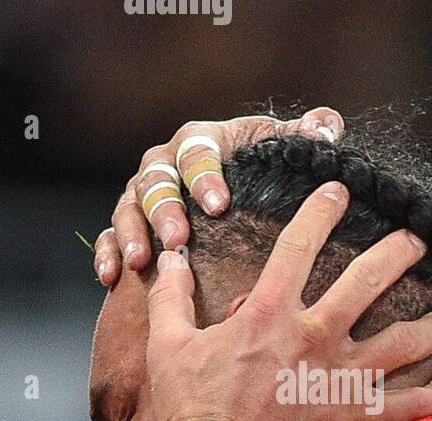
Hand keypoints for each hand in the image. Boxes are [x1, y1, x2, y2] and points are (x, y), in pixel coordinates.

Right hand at [93, 108, 344, 284]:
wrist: (228, 202)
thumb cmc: (257, 176)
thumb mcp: (282, 153)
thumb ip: (307, 137)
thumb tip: (325, 132)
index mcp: (201, 142)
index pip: (197, 152)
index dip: (205, 177)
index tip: (219, 205)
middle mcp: (164, 165)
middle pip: (155, 182)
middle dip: (164, 211)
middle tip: (177, 239)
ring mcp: (139, 197)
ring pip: (126, 209)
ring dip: (132, 234)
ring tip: (142, 261)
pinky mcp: (123, 226)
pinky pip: (107, 237)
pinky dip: (107, 255)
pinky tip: (112, 277)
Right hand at [145, 181, 431, 420]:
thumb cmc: (190, 409)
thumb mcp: (168, 347)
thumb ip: (170, 299)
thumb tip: (170, 259)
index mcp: (268, 314)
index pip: (299, 244)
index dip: (321, 210)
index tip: (338, 192)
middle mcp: (313, 336)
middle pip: (370, 278)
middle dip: (398, 251)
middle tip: (413, 242)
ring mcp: (338, 377)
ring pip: (404, 340)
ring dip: (430, 327)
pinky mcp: (352, 418)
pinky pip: (407, 404)